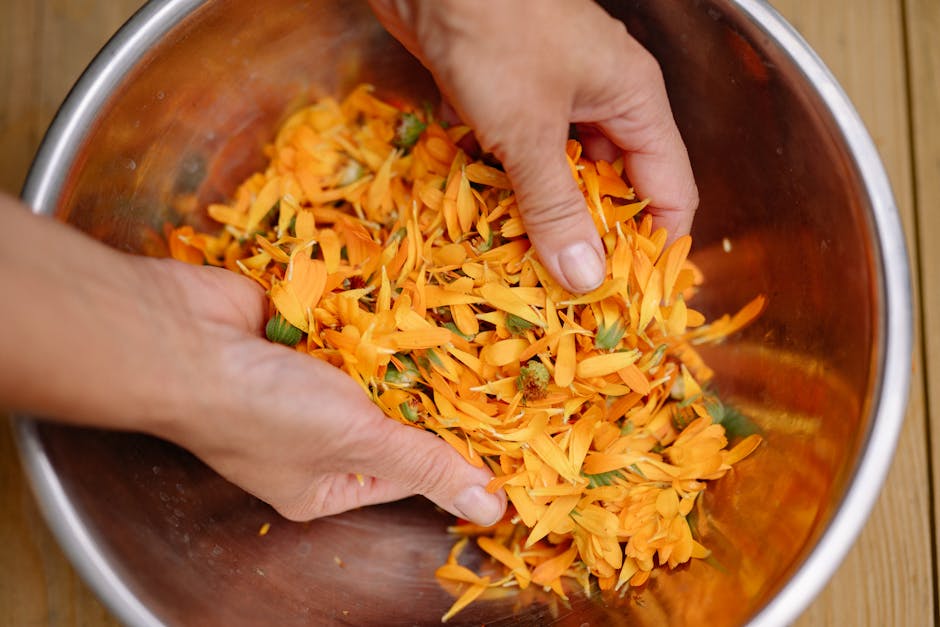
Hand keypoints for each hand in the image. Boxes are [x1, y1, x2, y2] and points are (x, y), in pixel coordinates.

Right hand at [0, 198, 504, 526]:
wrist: (180, 339)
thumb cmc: (264, 410)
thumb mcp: (358, 444)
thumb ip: (425, 467)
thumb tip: (489, 512)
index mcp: (323, 485)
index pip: (406, 474)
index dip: (450, 453)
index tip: (502, 428)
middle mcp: (315, 439)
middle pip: (392, 417)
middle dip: (430, 392)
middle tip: (494, 368)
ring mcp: (305, 382)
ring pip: (376, 366)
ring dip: (403, 347)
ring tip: (467, 327)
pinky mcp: (299, 332)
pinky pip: (352, 325)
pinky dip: (372, 314)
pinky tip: (414, 296)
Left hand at [370, 0, 697, 292]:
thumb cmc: (493, 31)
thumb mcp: (529, 130)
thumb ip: (556, 206)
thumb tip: (585, 277)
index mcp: (632, 100)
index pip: (668, 189)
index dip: (655, 245)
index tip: (631, 298)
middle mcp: (598, 99)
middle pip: (610, 185)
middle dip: (588, 236)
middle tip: (566, 292)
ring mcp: (547, 96)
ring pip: (556, 172)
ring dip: (537, 213)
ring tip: (521, 266)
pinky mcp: (500, 95)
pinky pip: (512, 154)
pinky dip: (497, 182)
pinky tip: (478, 217)